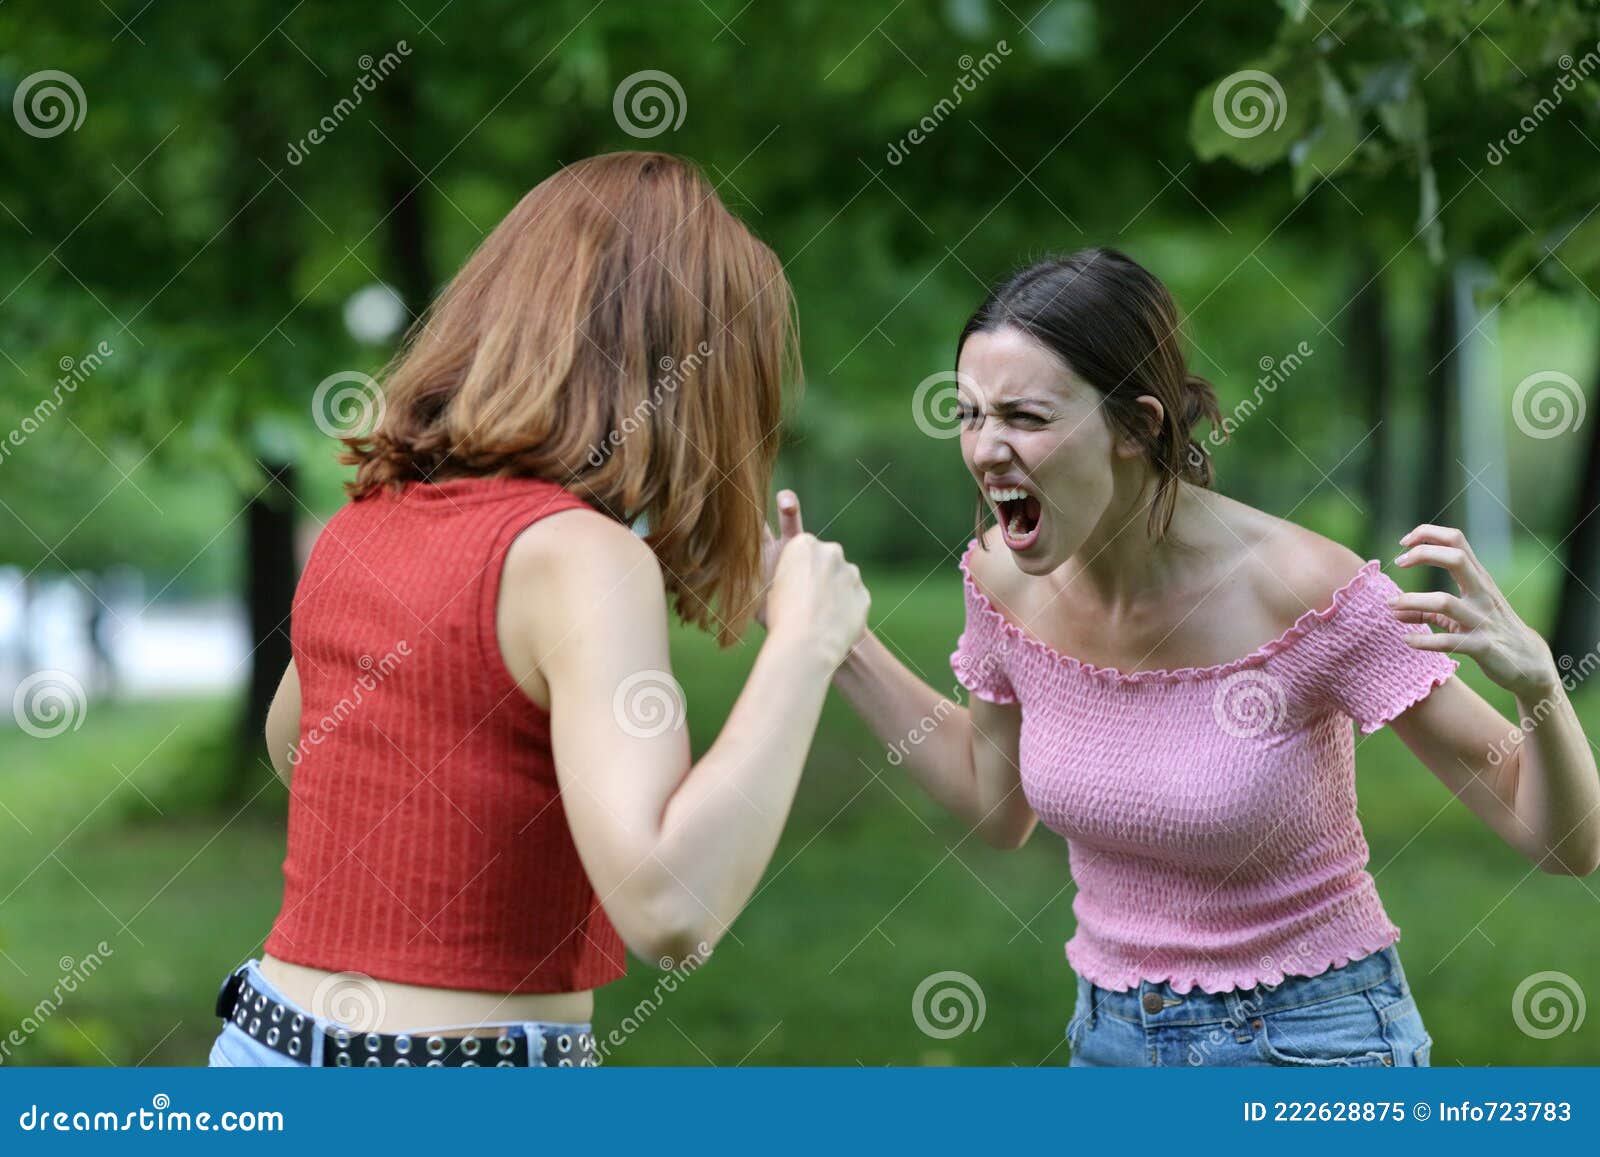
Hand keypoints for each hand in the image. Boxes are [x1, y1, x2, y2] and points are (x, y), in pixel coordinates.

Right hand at [764, 494, 869, 667]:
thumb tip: (772, 574)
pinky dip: (844, 609)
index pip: (801, 548)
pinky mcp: (863, 595)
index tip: (789, 583)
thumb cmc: (778, 616)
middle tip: (804, 598)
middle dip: (816, 574)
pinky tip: (830, 625)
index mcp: (802, 544)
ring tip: (816, 617)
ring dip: (832, 591)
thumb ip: (776, 574)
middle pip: (824, 559)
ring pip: (841, 579)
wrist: (807, 644)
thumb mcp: (763, 588)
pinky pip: (852, 600)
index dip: (794, 567)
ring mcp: (850, 573)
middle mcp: (830, 551)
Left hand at [1391, 524, 1558, 699]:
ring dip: (1413, 601)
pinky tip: (1407, 640)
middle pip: (1456, 559)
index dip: (1428, 534)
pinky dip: (1424, 640)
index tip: (1404, 543)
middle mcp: (1482, 594)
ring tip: (1391, 605)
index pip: (1456, 542)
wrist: (1530, 664)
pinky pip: (1449, 641)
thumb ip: (1429, 612)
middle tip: (1399, 562)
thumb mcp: (1460, 617)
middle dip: (1424, 554)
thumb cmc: (1492, 633)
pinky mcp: (1482, 646)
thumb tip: (1394, 610)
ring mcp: (1483, 619)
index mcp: (1479, 580)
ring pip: (1445, 602)